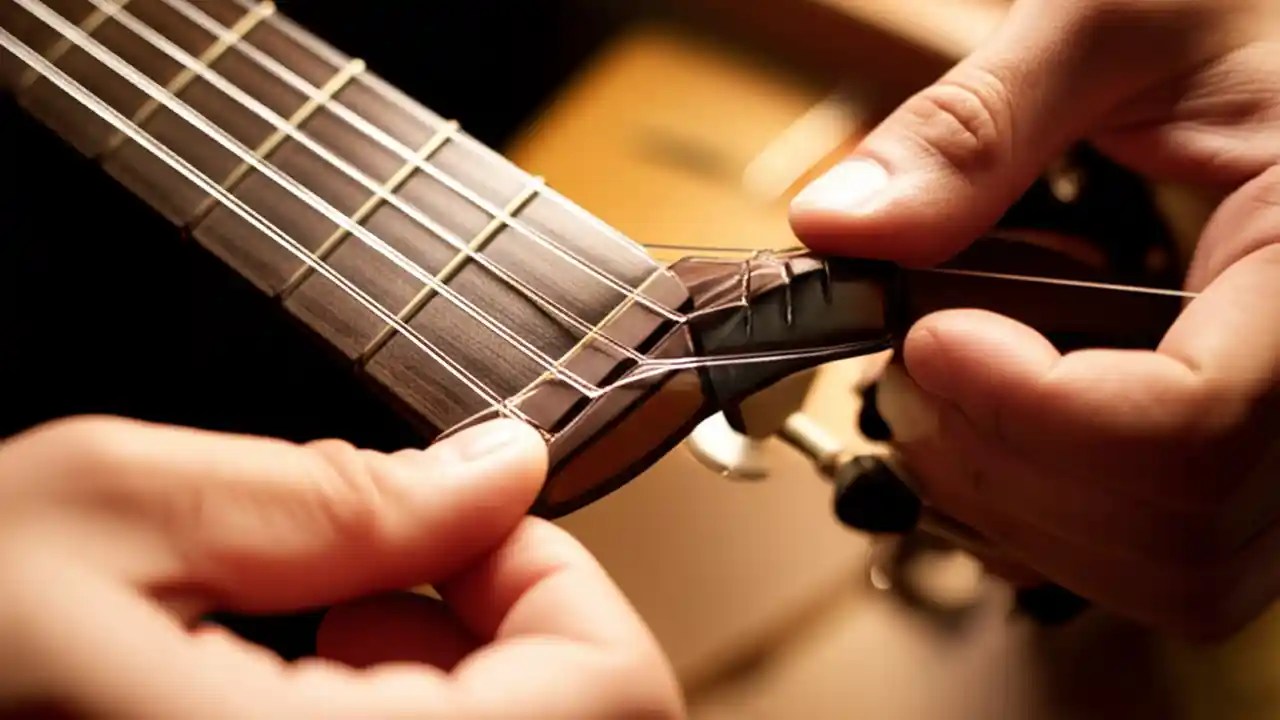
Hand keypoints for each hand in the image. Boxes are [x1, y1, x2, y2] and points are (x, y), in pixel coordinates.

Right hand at [0, 416, 681, 718]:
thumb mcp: (91, 519)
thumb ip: (325, 489)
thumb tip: (498, 463)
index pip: (607, 689)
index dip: (550, 575)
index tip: (461, 515)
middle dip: (479, 624)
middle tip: (348, 574)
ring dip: (423, 676)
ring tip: (278, 639)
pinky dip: (374, 718)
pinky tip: (262, 691)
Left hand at [790, 0, 1279, 638]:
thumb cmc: (1251, 16)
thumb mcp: (1120, 21)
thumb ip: (978, 127)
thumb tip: (838, 226)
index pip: (1191, 424)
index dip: (1031, 406)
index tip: (932, 336)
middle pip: (1167, 526)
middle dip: (1001, 457)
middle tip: (920, 364)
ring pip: (1165, 571)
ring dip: (1011, 498)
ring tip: (952, 387)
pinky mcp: (1251, 467)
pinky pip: (1156, 563)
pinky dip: (1045, 518)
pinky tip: (996, 424)